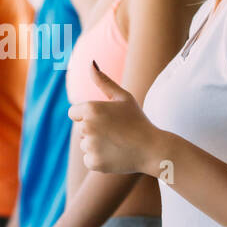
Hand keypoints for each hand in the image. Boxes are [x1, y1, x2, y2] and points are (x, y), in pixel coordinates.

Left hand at [68, 60, 162, 175]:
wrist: (152, 149)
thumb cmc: (138, 120)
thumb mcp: (123, 97)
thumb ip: (104, 81)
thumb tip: (91, 63)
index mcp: (91, 109)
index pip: (74, 113)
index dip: (89, 116)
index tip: (105, 119)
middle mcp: (87, 126)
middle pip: (80, 129)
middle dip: (94, 130)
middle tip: (116, 132)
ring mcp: (90, 146)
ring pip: (85, 144)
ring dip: (97, 145)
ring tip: (117, 143)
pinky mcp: (93, 163)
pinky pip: (89, 159)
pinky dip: (99, 159)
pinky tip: (116, 155)